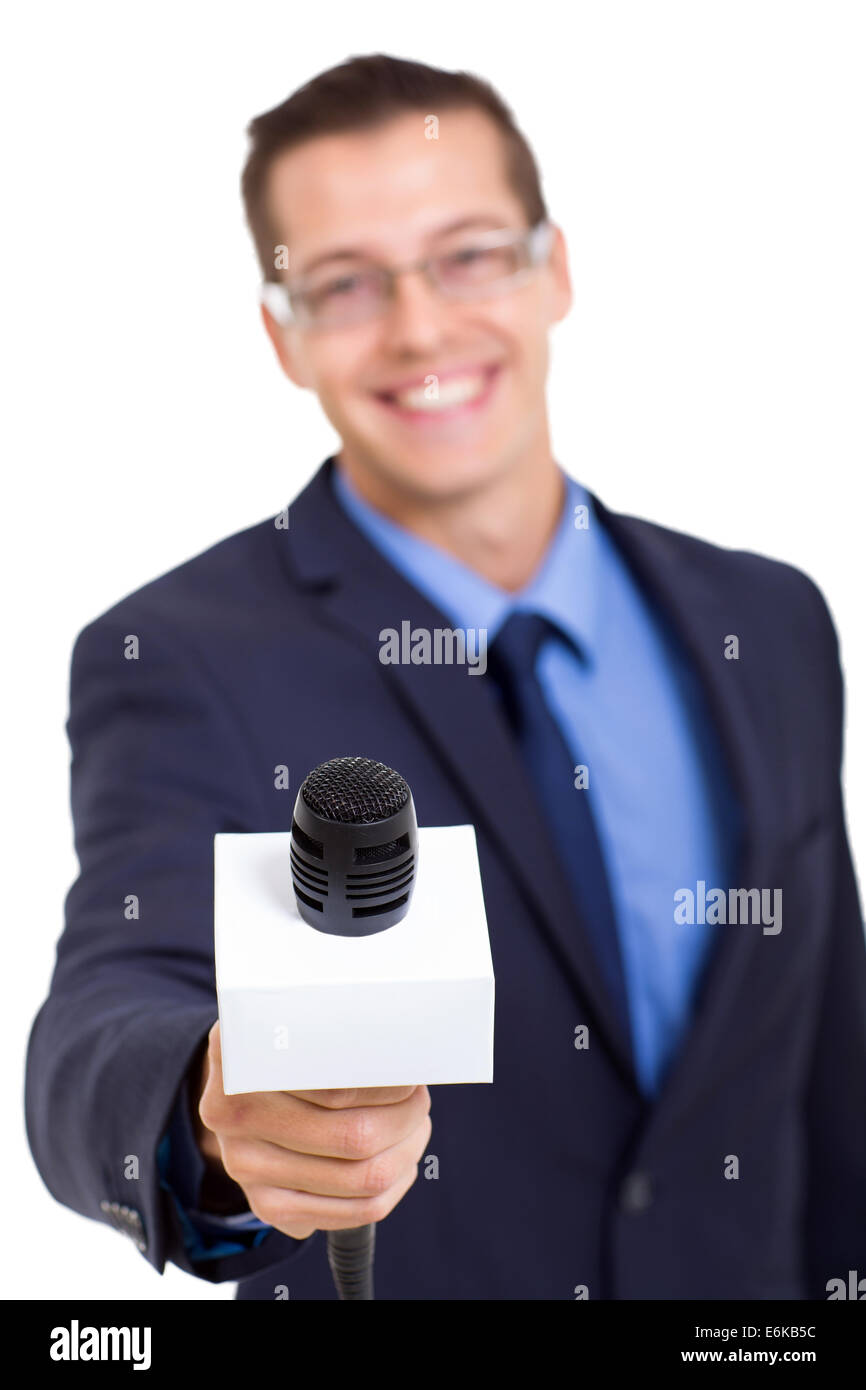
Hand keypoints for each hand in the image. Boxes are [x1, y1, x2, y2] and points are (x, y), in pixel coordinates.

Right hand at [194, 1020, 432, 1238]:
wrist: (233, 1096)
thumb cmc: (280, 1053)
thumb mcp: (289, 1022)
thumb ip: (329, 1034)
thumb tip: (398, 1048)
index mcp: (242, 1066)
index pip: (337, 1089)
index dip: (387, 1083)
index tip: (407, 1071)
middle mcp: (234, 1120)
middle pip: (355, 1137)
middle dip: (405, 1115)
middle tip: (417, 1096)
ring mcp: (247, 1170)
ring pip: (363, 1177)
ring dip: (406, 1148)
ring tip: (414, 1123)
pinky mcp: (269, 1207)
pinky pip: (357, 1212)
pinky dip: (395, 1184)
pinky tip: (400, 1160)